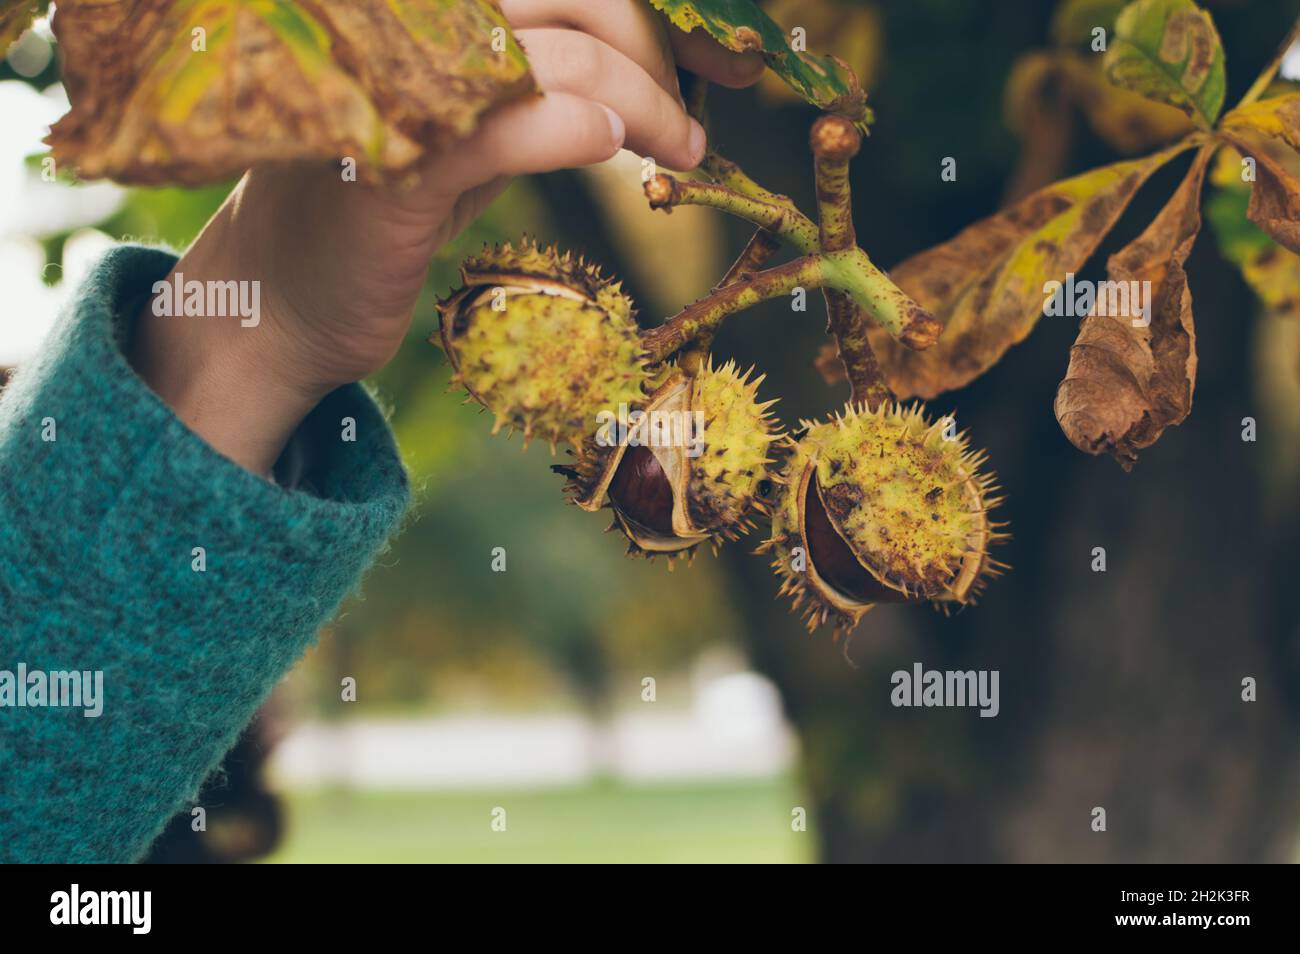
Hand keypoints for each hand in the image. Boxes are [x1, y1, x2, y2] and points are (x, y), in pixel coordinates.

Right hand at [129, 0, 761, 475]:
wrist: (277, 302)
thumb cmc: (378, 213)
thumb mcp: (461, 131)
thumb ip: (530, 87)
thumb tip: (638, 75)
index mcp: (417, 11)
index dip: (637, 13)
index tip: (706, 59)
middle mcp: (399, 22)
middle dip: (651, 52)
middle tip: (686, 122)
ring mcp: (397, 85)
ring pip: (562, 60)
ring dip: (646, 104)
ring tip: (680, 150)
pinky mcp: (398, 164)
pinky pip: (511, 125)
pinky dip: (577, 130)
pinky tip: (610, 147)